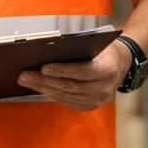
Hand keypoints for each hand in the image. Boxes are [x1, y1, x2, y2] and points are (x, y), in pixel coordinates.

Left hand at [16, 39, 132, 110]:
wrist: (122, 64)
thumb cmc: (105, 49)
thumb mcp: (97, 42)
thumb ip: (78, 47)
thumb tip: (49, 49)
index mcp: (108, 69)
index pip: (81, 72)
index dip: (61, 70)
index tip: (43, 67)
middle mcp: (104, 88)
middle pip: (69, 86)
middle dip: (44, 81)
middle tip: (25, 75)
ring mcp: (98, 100)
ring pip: (66, 96)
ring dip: (44, 89)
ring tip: (27, 81)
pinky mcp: (91, 106)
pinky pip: (68, 101)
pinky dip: (52, 94)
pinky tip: (40, 88)